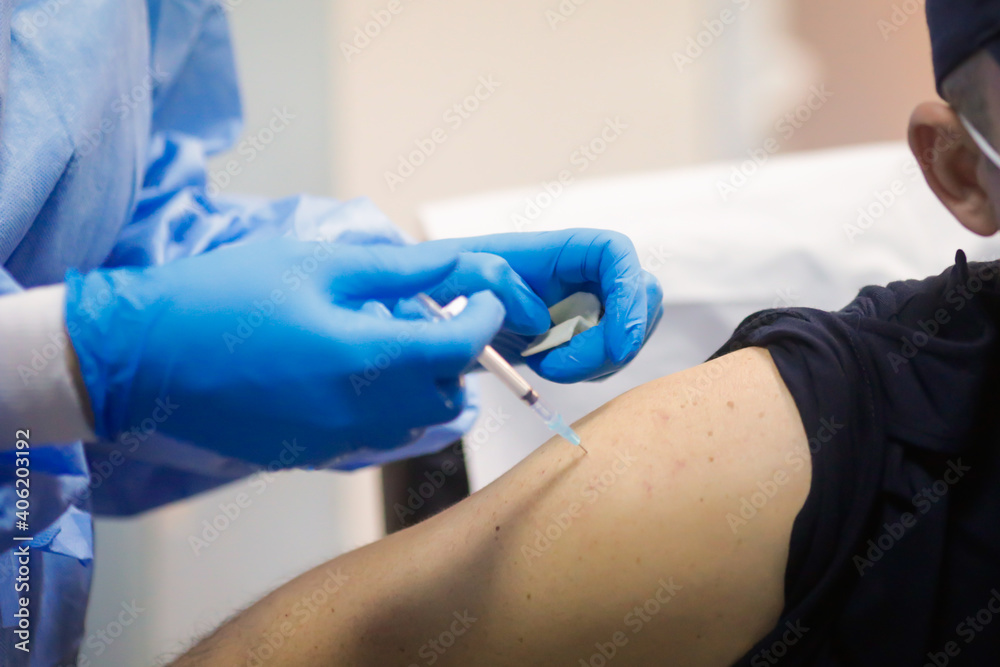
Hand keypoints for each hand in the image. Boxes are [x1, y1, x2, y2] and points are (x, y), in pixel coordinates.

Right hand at [65, 239, 504, 467]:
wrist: (142, 361)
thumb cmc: (225, 296)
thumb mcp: (315, 264)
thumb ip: (396, 271)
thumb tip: (455, 266)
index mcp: (369, 357)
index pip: (463, 348)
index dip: (486, 320)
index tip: (483, 299)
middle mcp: (364, 411)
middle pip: (448, 390)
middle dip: (456, 353)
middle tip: (433, 315)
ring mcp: (339, 441)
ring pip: (417, 419)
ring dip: (423, 382)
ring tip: (391, 342)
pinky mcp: (314, 456)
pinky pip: (378, 435)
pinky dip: (387, 406)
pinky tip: (353, 373)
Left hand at [422, 229, 662, 382]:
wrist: (439, 320)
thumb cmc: (444, 287)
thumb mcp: (453, 276)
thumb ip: (490, 280)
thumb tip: (539, 315)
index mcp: (557, 250)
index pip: (614, 253)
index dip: (630, 294)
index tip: (619, 345)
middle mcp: (582, 273)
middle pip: (641, 296)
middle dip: (614, 342)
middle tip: (558, 368)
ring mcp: (589, 304)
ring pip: (631, 332)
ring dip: (597, 362)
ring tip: (542, 364)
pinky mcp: (584, 336)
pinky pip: (612, 357)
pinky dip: (590, 372)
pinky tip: (548, 367)